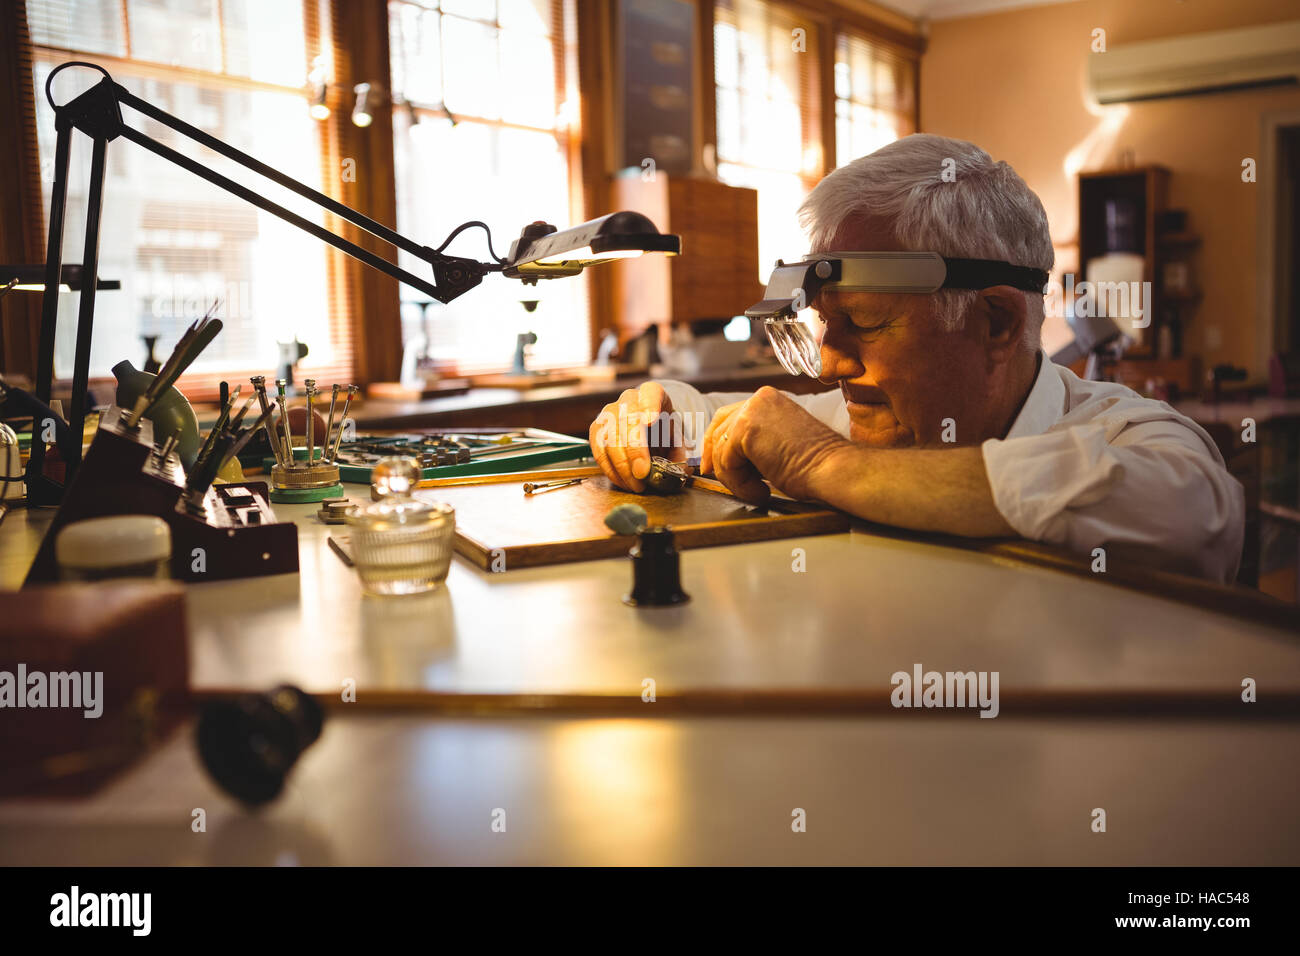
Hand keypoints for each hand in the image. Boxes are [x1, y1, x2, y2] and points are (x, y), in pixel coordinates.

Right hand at [589, 381, 685, 491]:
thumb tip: (679, 470)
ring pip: (610, 439)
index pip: (651, 394)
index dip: (649, 406)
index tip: (650, 420)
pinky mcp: (597, 429)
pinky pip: (599, 451)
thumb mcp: (678, 438)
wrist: (648, 426)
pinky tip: (623, 482)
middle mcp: (628, 399)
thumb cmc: (663, 430)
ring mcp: (609, 412)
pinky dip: (610, 470)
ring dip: (622, 467)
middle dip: (634, 451)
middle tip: (642, 474)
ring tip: (635, 486)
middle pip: (626, 423)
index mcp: (652, 392)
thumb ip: (681, 453)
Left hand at [699, 387, 850, 504]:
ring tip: (759, 491)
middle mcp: (759, 399)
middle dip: (713, 455)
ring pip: (721, 449)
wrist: (833, 469)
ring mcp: (751, 411)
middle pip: (718, 426)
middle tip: (713, 476)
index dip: (716, 441)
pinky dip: (739, 483)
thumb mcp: (777, 444)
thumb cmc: (814, 465)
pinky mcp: (746, 429)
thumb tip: (725, 456)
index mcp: (769, 400)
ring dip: (734, 478)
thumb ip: (753, 443)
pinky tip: (761, 492)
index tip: (712, 464)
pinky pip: (726, 462)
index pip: (729, 416)